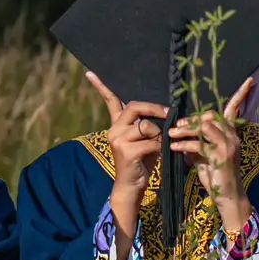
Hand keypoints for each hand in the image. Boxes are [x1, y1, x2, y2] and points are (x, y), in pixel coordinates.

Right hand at [88, 71, 165, 239]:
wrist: (131, 186)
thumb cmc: (141, 162)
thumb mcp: (145, 140)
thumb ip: (148, 126)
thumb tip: (165, 113)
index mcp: (117, 124)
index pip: (110, 101)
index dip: (101, 86)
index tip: (90, 73)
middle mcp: (114, 129)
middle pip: (135, 107)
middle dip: (155, 109)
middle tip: (169, 113)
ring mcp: (118, 140)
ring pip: (147, 126)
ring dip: (160, 135)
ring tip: (161, 146)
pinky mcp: (126, 151)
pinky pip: (151, 142)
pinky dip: (160, 147)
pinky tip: (159, 154)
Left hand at [173, 75, 258, 237]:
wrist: (227, 197)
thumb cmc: (215, 175)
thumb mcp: (203, 155)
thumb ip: (196, 140)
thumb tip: (180, 131)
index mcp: (230, 133)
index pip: (235, 109)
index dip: (241, 94)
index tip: (250, 79)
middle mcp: (232, 136)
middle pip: (211, 115)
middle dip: (191, 118)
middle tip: (175, 125)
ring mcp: (228, 146)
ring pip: (204, 127)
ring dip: (185, 129)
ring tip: (171, 134)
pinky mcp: (221, 157)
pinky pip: (199, 144)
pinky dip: (184, 144)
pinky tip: (174, 148)